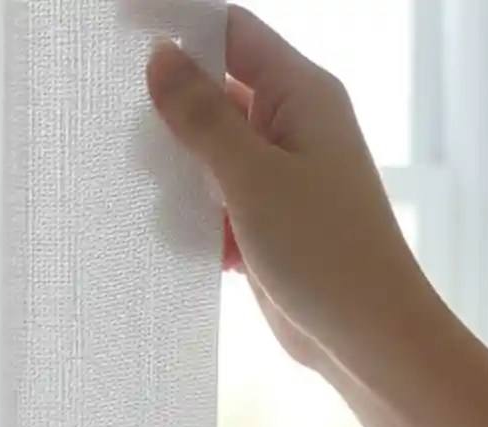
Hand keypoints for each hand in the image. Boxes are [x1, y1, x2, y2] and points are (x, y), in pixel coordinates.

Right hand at [147, 5, 432, 367]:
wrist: (366, 336)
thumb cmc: (324, 249)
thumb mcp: (252, 175)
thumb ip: (201, 114)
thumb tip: (159, 57)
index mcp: (301, 94)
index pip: (231, 33)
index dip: (177, 28)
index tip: (121, 32)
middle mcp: (289, 125)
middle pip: (209, 92)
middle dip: (168, 115)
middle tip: (133, 143)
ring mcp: (275, 172)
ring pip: (201, 150)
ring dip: (174, 175)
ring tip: (168, 205)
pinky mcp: (261, 216)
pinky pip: (207, 196)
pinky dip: (188, 214)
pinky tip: (181, 239)